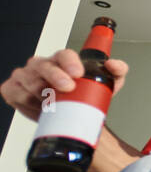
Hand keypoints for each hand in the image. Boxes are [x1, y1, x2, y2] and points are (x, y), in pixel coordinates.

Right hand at [2, 51, 128, 122]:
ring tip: (55, 104)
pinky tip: (39, 107)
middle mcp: (42, 65)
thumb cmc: (84, 96)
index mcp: (62, 60)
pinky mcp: (12, 90)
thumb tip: (114, 65)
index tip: (78, 73)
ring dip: (43, 95)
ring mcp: (25, 76)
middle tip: (68, 88)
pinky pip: (17, 94)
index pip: (64, 54)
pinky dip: (28, 103)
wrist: (69, 117)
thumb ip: (117, 71)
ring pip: (30, 82)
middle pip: (44, 66)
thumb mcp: (107, 83)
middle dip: (56, 77)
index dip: (70, 62)